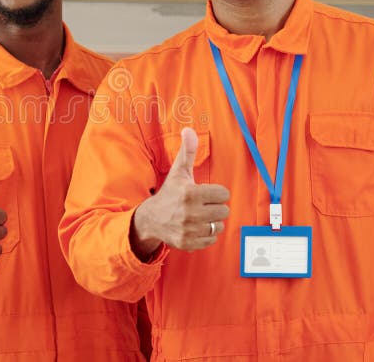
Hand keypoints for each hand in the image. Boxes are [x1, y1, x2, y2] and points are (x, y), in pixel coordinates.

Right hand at [130, 128, 229, 260]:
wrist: (150, 219)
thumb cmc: (169, 194)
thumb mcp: (178, 172)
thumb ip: (188, 151)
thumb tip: (189, 130)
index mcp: (190, 193)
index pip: (223, 194)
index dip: (216, 193)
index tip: (205, 193)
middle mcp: (190, 213)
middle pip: (223, 211)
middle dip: (215, 207)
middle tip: (202, 205)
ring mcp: (189, 230)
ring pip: (218, 226)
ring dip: (212, 221)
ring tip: (199, 216)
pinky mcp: (188, 243)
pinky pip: (211, 240)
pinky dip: (206, 235)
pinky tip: (196, 227)